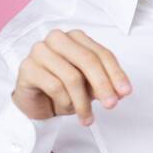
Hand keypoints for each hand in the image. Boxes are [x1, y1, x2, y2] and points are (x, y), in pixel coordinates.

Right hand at [12, 28, 131, 125]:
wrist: (37, 102)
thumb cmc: (65, 88)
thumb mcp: (90, 86)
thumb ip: (105, 83)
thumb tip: (120, 91)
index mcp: (76, 38)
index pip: (102, 53)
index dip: (116, 74)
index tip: (125, 92)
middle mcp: (57, 39)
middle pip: (88, 60)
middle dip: (103, 85)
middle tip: (111, 105)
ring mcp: (40, 51)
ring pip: (72, 77)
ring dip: (82, 101)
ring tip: (86, 115)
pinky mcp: (27, 67)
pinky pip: (54, 86)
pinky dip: (65, 102)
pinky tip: (65, 109)